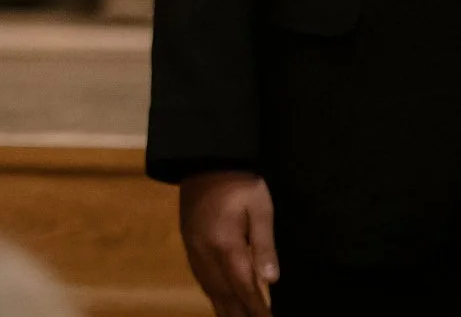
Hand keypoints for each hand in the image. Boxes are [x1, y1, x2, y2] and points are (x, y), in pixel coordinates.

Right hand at [180, 170, 277, 316]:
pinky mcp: (189, 242)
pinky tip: (220, 301)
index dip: (258, 310)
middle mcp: (206, 252)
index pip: (245, 288)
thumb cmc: (239, 182)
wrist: (203, 159)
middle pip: (225, 295)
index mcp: (226, 245)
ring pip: (210, 289)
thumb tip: (271, 281)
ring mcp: (194, 248)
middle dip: (241, 315)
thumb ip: (264, 245)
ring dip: (225, 310)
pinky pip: (201, 278)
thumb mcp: (260, 208)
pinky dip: (212, 295)